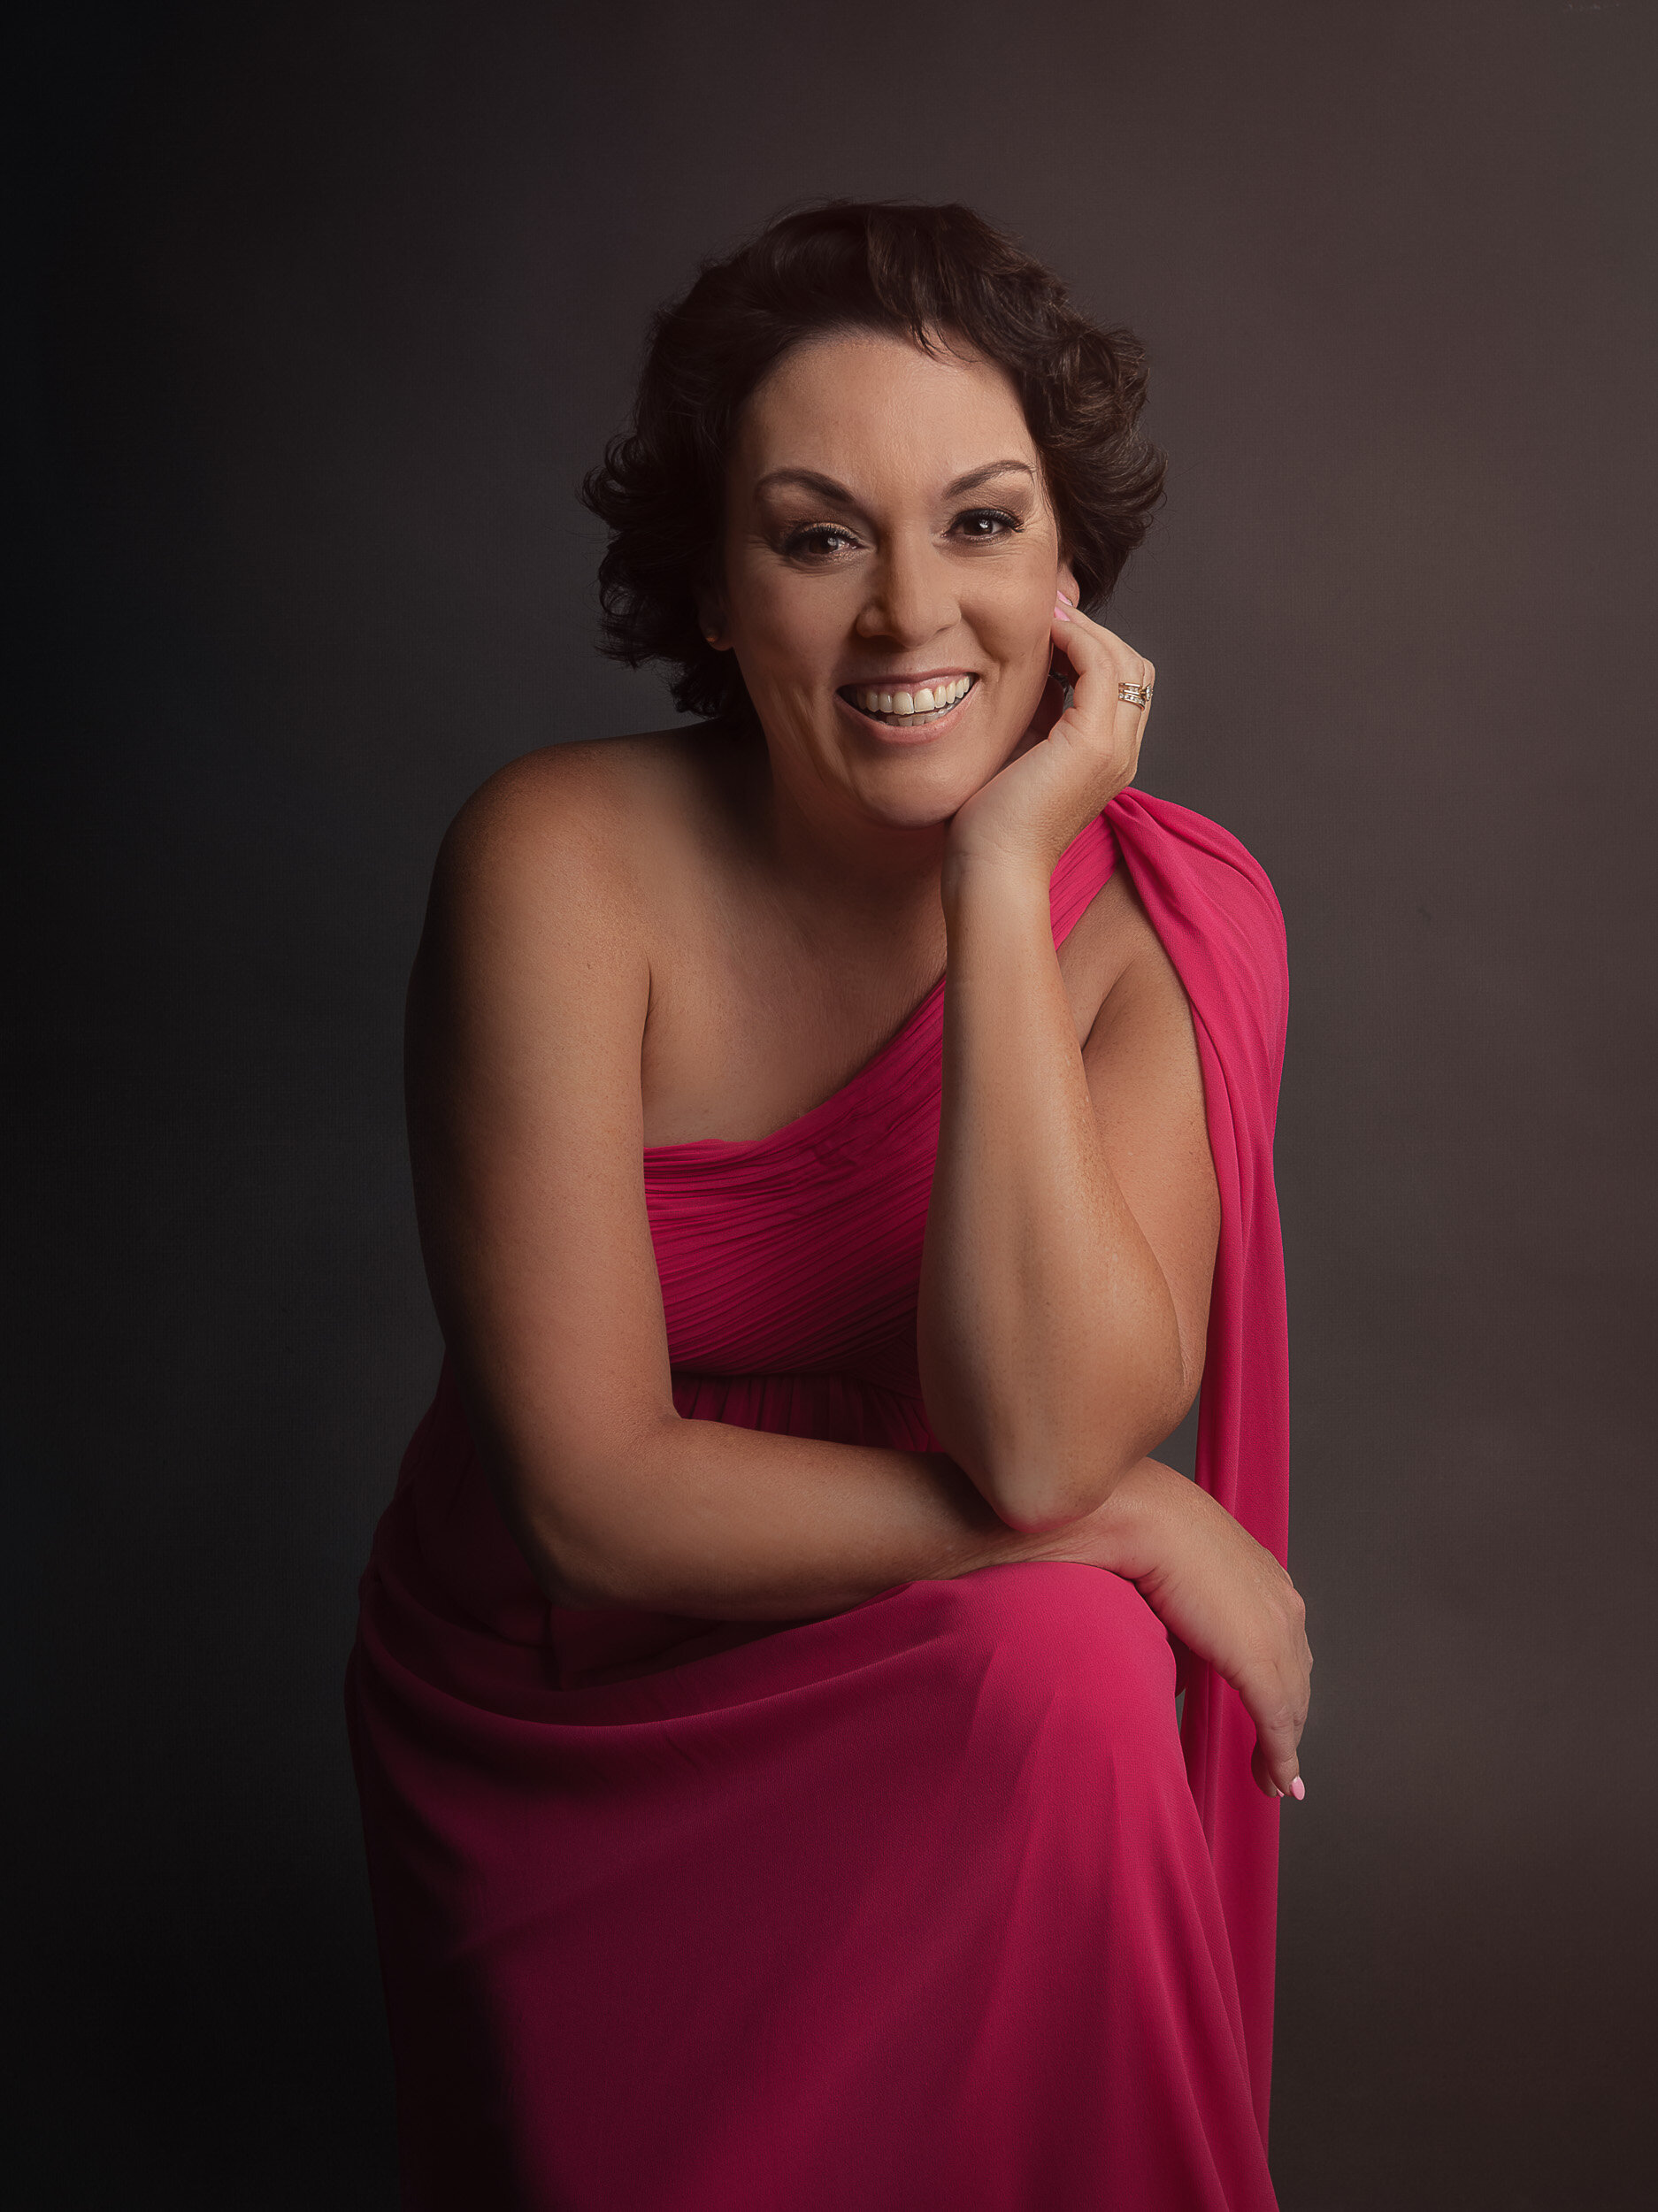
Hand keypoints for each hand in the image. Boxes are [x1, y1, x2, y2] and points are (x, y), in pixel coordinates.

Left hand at [946, 594, 1155, 879]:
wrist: (992, 872)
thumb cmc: (990, 827)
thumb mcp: (1018, 757)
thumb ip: (1034, 718)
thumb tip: (1029, 675)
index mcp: (1108, 759)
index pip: (1122, 685)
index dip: (1092, 649)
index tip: (1048, 627)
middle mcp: (1123, 753)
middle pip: (1135, 668)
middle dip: (1096, 633)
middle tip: (1050, 610)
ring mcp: (1114, 749)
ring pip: (1125, 661)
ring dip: (1087, 629)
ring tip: (1047, 614)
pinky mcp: (1092, 744)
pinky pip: (1101, 666)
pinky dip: (1078, 638)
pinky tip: (1045, 631)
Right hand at [1010, 1459, 1312, 1799]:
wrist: (1136, 1515)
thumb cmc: (1134, 1531)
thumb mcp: (1164, 1582)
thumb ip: (1178, 1627)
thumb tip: (1175, 1667)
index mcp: (1262, 1575)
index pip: (1283, 1640)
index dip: (1280, 1683)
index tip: (1271, 1715)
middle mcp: (1280, 1600)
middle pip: (1297, 1676)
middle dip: (1288, 1721)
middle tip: (1274, 1759)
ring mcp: (1277, 1626)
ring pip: (1292, 1701)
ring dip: (1283, 1744)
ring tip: (1272, 1777)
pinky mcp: (1258, 1655)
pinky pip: (1276, 1719)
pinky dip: (1280, 1756)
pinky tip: (1277, 1780)